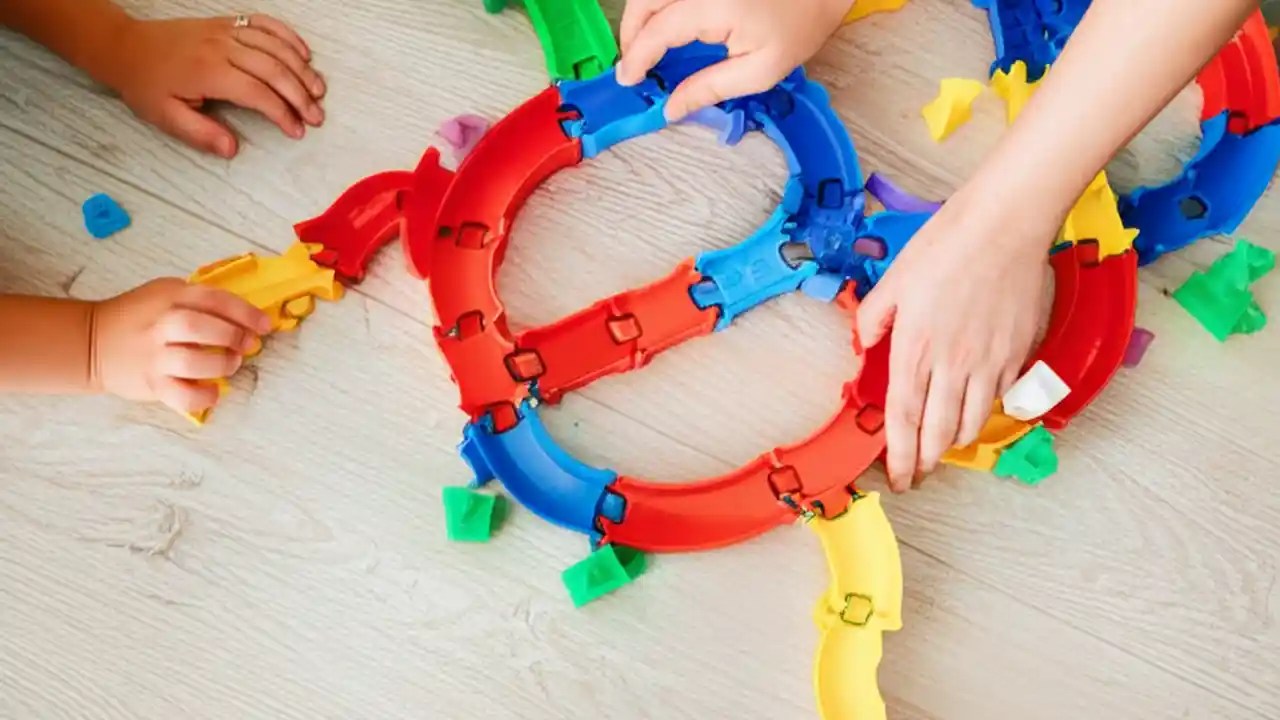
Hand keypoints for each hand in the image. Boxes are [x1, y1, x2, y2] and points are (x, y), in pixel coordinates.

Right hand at [91, 278, 270, 414]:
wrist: (92, 341)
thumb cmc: (139, 316)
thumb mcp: (166, 294)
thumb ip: (200, 300)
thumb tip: (247, 317)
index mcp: (170, 297)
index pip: (213, 299)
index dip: (245, 312)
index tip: (265, 325)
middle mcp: (161, 326)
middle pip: (199, 327)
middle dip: (233, 337)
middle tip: (248, 345)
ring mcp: (154, 357)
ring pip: (191, 362)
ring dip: (221, 365)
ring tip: (231, 364)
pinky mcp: (151, 384)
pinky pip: (181, 396)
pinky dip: (203, 397)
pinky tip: (213, 391)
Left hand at [100, 14, 324, 156]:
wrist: (126, 47)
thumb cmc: (147, 85)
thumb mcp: (166, 117)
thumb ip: (201, 134)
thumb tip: (233, 149)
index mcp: (208, 72)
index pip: (257, 93)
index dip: (282, 113)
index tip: (297, 131)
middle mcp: (222, 47)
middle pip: (274, 69)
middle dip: (300, 94)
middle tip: (317, 116)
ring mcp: (226, 31)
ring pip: (275, 46)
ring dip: (301, 68)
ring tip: (318, 91)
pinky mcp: (227, 23)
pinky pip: (264, 23)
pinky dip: (288, 36)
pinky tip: (304, 53)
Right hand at [615, 0, 849, 120]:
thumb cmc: (800, 25)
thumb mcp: (761, 70)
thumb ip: (710, 88)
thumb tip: (672, 109)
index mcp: (712, 6)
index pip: (656, 32)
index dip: (637, 58)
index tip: (629, 80)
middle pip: (643, 1)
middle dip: (630, 33)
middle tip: (634, 64)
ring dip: (640, 16)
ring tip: (645, 45)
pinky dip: (658, 4)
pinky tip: (664, 22)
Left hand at [856, 187, 1054, 491]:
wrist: (1005, 226)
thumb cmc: (946, 245)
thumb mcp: (894, 280)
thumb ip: (873, 318)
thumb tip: (863, 343)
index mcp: (915, 348)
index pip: (902, 417)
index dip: (898, 454)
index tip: (897, 478)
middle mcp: (952, 364)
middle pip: (938, 430)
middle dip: (925, 460)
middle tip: (917, 476)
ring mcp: (988, 362)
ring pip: (972, 422)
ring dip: (954, 442)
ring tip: (942, 449)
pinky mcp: (1017, 353)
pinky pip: (998, 397)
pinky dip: (984, 412)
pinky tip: (975, 412)